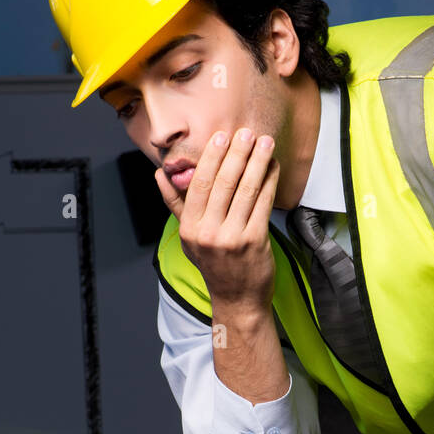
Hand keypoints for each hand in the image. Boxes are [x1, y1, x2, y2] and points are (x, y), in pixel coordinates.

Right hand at [154, 128, 279, 309]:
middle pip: (224, 183)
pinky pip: (263, 203)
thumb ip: (176, 205)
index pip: (200, 184)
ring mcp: (232, 238)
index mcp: (190, 228)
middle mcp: (208, 233)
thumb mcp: (188, 238)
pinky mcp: (255, 242)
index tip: (222, 136)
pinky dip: (270, 182)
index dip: (212, 157)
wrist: (237, 300)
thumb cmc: (214, 266)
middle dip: (238, 153)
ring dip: (258, 162)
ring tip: (266, 142)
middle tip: (247, 132)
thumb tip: (159, 176)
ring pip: (246, 190)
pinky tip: (274, 167)